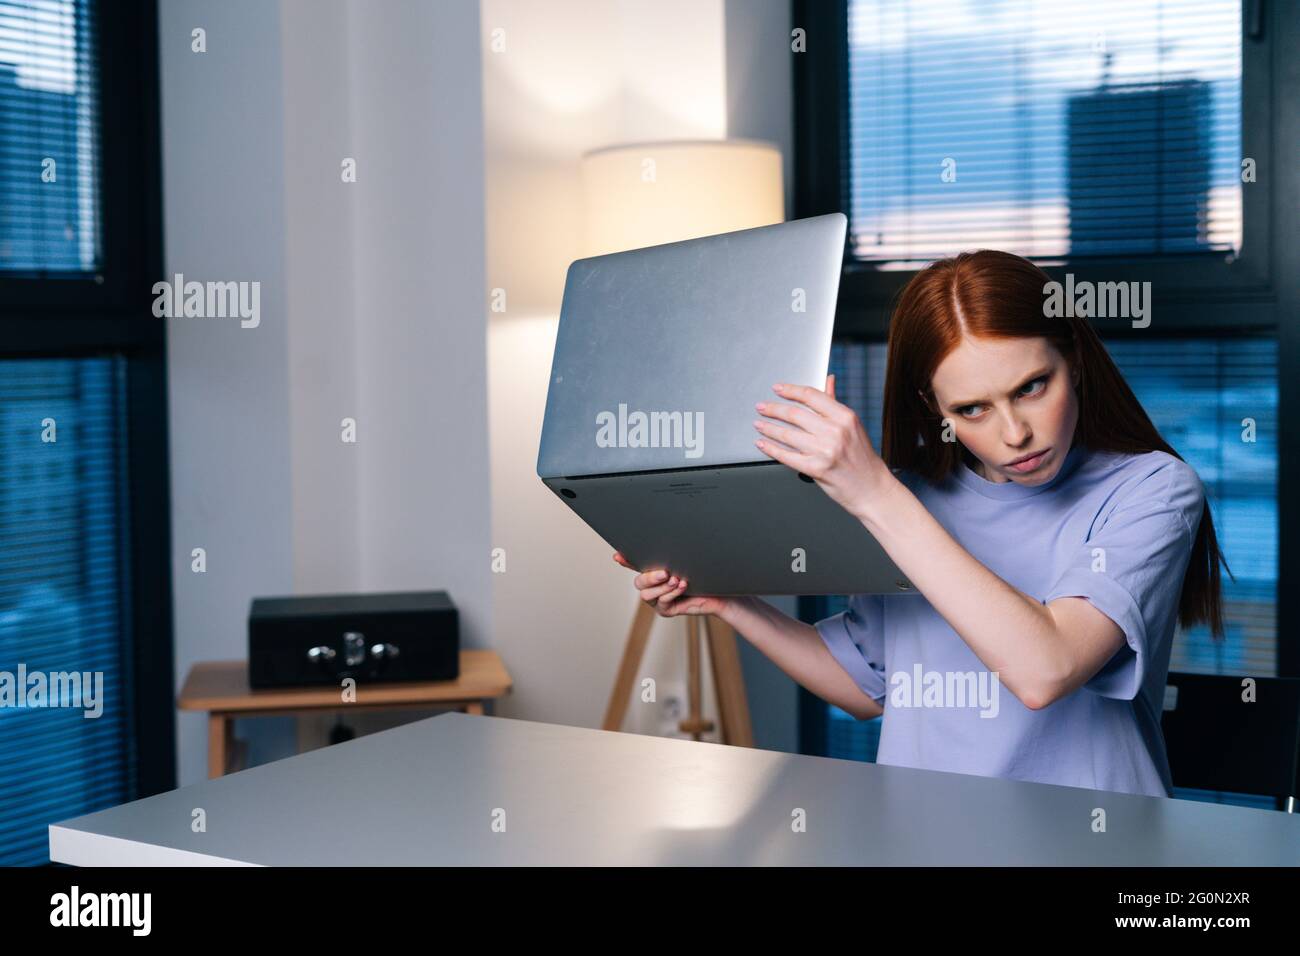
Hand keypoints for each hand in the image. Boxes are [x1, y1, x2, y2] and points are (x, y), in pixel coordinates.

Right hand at [612, 552, 732, 618]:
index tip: (618, 556)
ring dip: (661, 587)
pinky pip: (661, 603)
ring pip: (645, 594)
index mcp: (657, 569)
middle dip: (649, 576)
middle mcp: (654, 585)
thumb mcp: (690, 559)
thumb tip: (669, 532)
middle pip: (638, 581)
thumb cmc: (708, 574)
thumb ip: (677, 552)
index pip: (636, 563)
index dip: (626, 560)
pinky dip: (671, 594)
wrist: (723, 593)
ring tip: (676, 580)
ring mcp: (659, 599)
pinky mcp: (667, 610)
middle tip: (665, 572)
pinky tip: (683, 586)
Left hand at [752, 373, 888, 521]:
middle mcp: (835, 432)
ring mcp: (825, 451)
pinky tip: (763, 444)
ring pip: (788, 434)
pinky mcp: (816, 469)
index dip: (790, 390)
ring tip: (759, 424)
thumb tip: (828, 380)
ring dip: (768, 428)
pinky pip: (786, 456)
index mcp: (845, 417)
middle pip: (795, 414)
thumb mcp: (852, 426)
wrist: (871, 488)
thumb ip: (835, 403)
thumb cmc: (862, 458)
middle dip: (773, 409)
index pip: (811, 396)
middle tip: (761, 407)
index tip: (777, 389)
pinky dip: (771, 449)